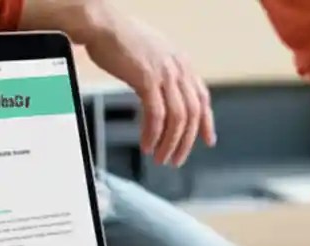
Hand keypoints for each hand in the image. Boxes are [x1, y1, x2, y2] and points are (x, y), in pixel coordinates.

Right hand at [84, 15, 215, 165]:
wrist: (101, 24)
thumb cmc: (120, 38)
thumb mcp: (154, 54)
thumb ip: (165, 72)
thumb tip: (167, 92)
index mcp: (182, 62)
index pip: (202, 98)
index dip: (207, 122)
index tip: (208, 140)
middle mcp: (178, 68)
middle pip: (192, 113)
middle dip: (186, 141)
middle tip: (176, 159)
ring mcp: (164, 73)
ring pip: (177, 118)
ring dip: (170, 142)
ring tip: (161, 157)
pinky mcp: (147, 79)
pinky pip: (156, 114)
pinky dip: (153, 133)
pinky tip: (147, 144)